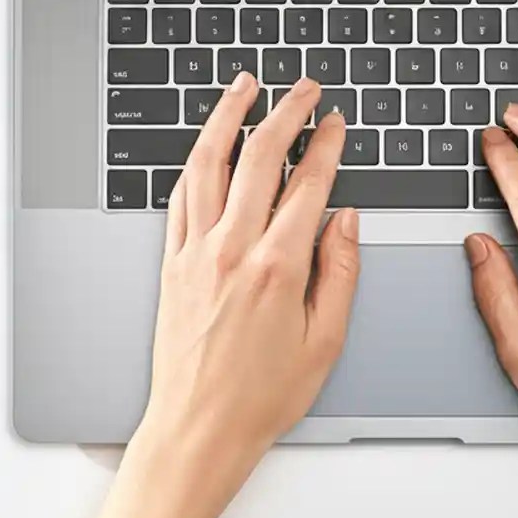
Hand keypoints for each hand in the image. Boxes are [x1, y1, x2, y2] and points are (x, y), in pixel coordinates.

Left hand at [144, 72, 359, 460]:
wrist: (199, 428)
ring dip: (227, 118)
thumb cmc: (263, 395)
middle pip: (259, 158)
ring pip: (208, 164)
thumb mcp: (326, 340)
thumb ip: (340, 273)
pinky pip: (181, 196)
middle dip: (285, 113)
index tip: (335, 122)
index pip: (307, 183)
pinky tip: (207, 146)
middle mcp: (231, 250)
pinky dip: (196, 161)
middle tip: (304, 89)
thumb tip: (346, 221)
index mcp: (278, 267)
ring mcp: (195, 253)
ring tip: (244, 88)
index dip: (325, 144)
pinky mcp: (171, 264)